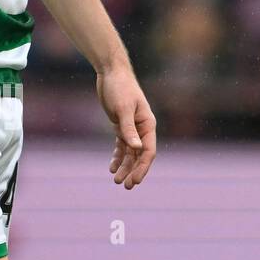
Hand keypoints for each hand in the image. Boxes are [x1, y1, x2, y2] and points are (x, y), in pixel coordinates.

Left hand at [97, 63, 156, 189]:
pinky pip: (121, 146)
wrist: (111, 73)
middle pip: (140, 156)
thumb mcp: (123, 109)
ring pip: (130, 153)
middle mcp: (142, 128)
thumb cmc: (120, 88)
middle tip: (126, 186)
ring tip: (117, 181)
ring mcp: (132, 128)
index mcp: (148, 125)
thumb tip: (137, 149)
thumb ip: (129, 129)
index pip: (148, 151)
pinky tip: (112, 168)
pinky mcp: (120, 126)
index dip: (142, 167)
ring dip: (125, 167)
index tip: (135, 180)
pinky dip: (117, 157)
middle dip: (134, 171)